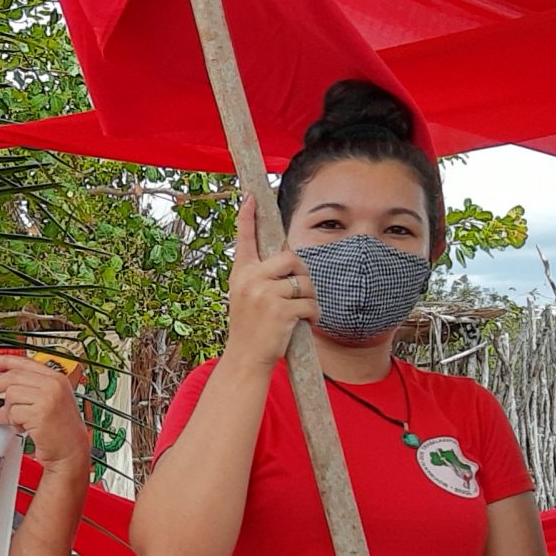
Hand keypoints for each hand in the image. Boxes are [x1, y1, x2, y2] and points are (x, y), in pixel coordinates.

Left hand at [0, 353, 90, 473]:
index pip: (24, 362)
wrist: (72, 452)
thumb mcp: (47, 404)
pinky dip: (13, 423)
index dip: (3, 360)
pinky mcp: (40, 413)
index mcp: (57, 379)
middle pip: (12, 376)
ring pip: (10, 395)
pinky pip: (13, 413)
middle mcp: (53, 385)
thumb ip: (26, 393)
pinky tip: (23, 428)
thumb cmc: (62, 431)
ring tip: (19, 421)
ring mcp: (48, 398)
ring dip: (8, 411)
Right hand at [224, 195, 314, 370]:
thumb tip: (287, 261)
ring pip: (305, 281)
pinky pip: (310, 302)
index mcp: (241, 274)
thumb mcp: (245, 298)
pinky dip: (313, 314)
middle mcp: (250, 279)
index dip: (248, 216)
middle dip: (301, 275)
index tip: (250, 196)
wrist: (245, 359)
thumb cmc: (250, 329)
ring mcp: (265, 294)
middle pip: (291, 258)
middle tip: (297, 294)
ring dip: (309, 298)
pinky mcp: (281, 309)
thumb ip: (260, 277)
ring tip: (299, 313)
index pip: (245, 238)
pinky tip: (305, 323)